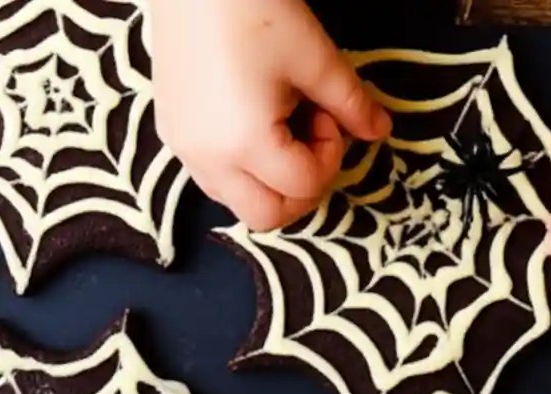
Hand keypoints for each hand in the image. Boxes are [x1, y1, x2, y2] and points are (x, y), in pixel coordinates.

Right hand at [151, 0, 391, 230]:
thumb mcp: (317, 58)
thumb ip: (352, 104)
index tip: (327, 112)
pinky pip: (211, 176)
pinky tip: (251, 121)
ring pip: (235, 203)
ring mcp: (183, 149)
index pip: (305, 185)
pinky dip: (240, 168)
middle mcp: (208, 159)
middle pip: (266, 216)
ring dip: (268, 182)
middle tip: (311, 140)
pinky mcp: (171, 133)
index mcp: (246, 144)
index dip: (330, 154)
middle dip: (300, 188)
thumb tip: (379, 131)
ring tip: (279, 127)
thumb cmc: (256, 10)